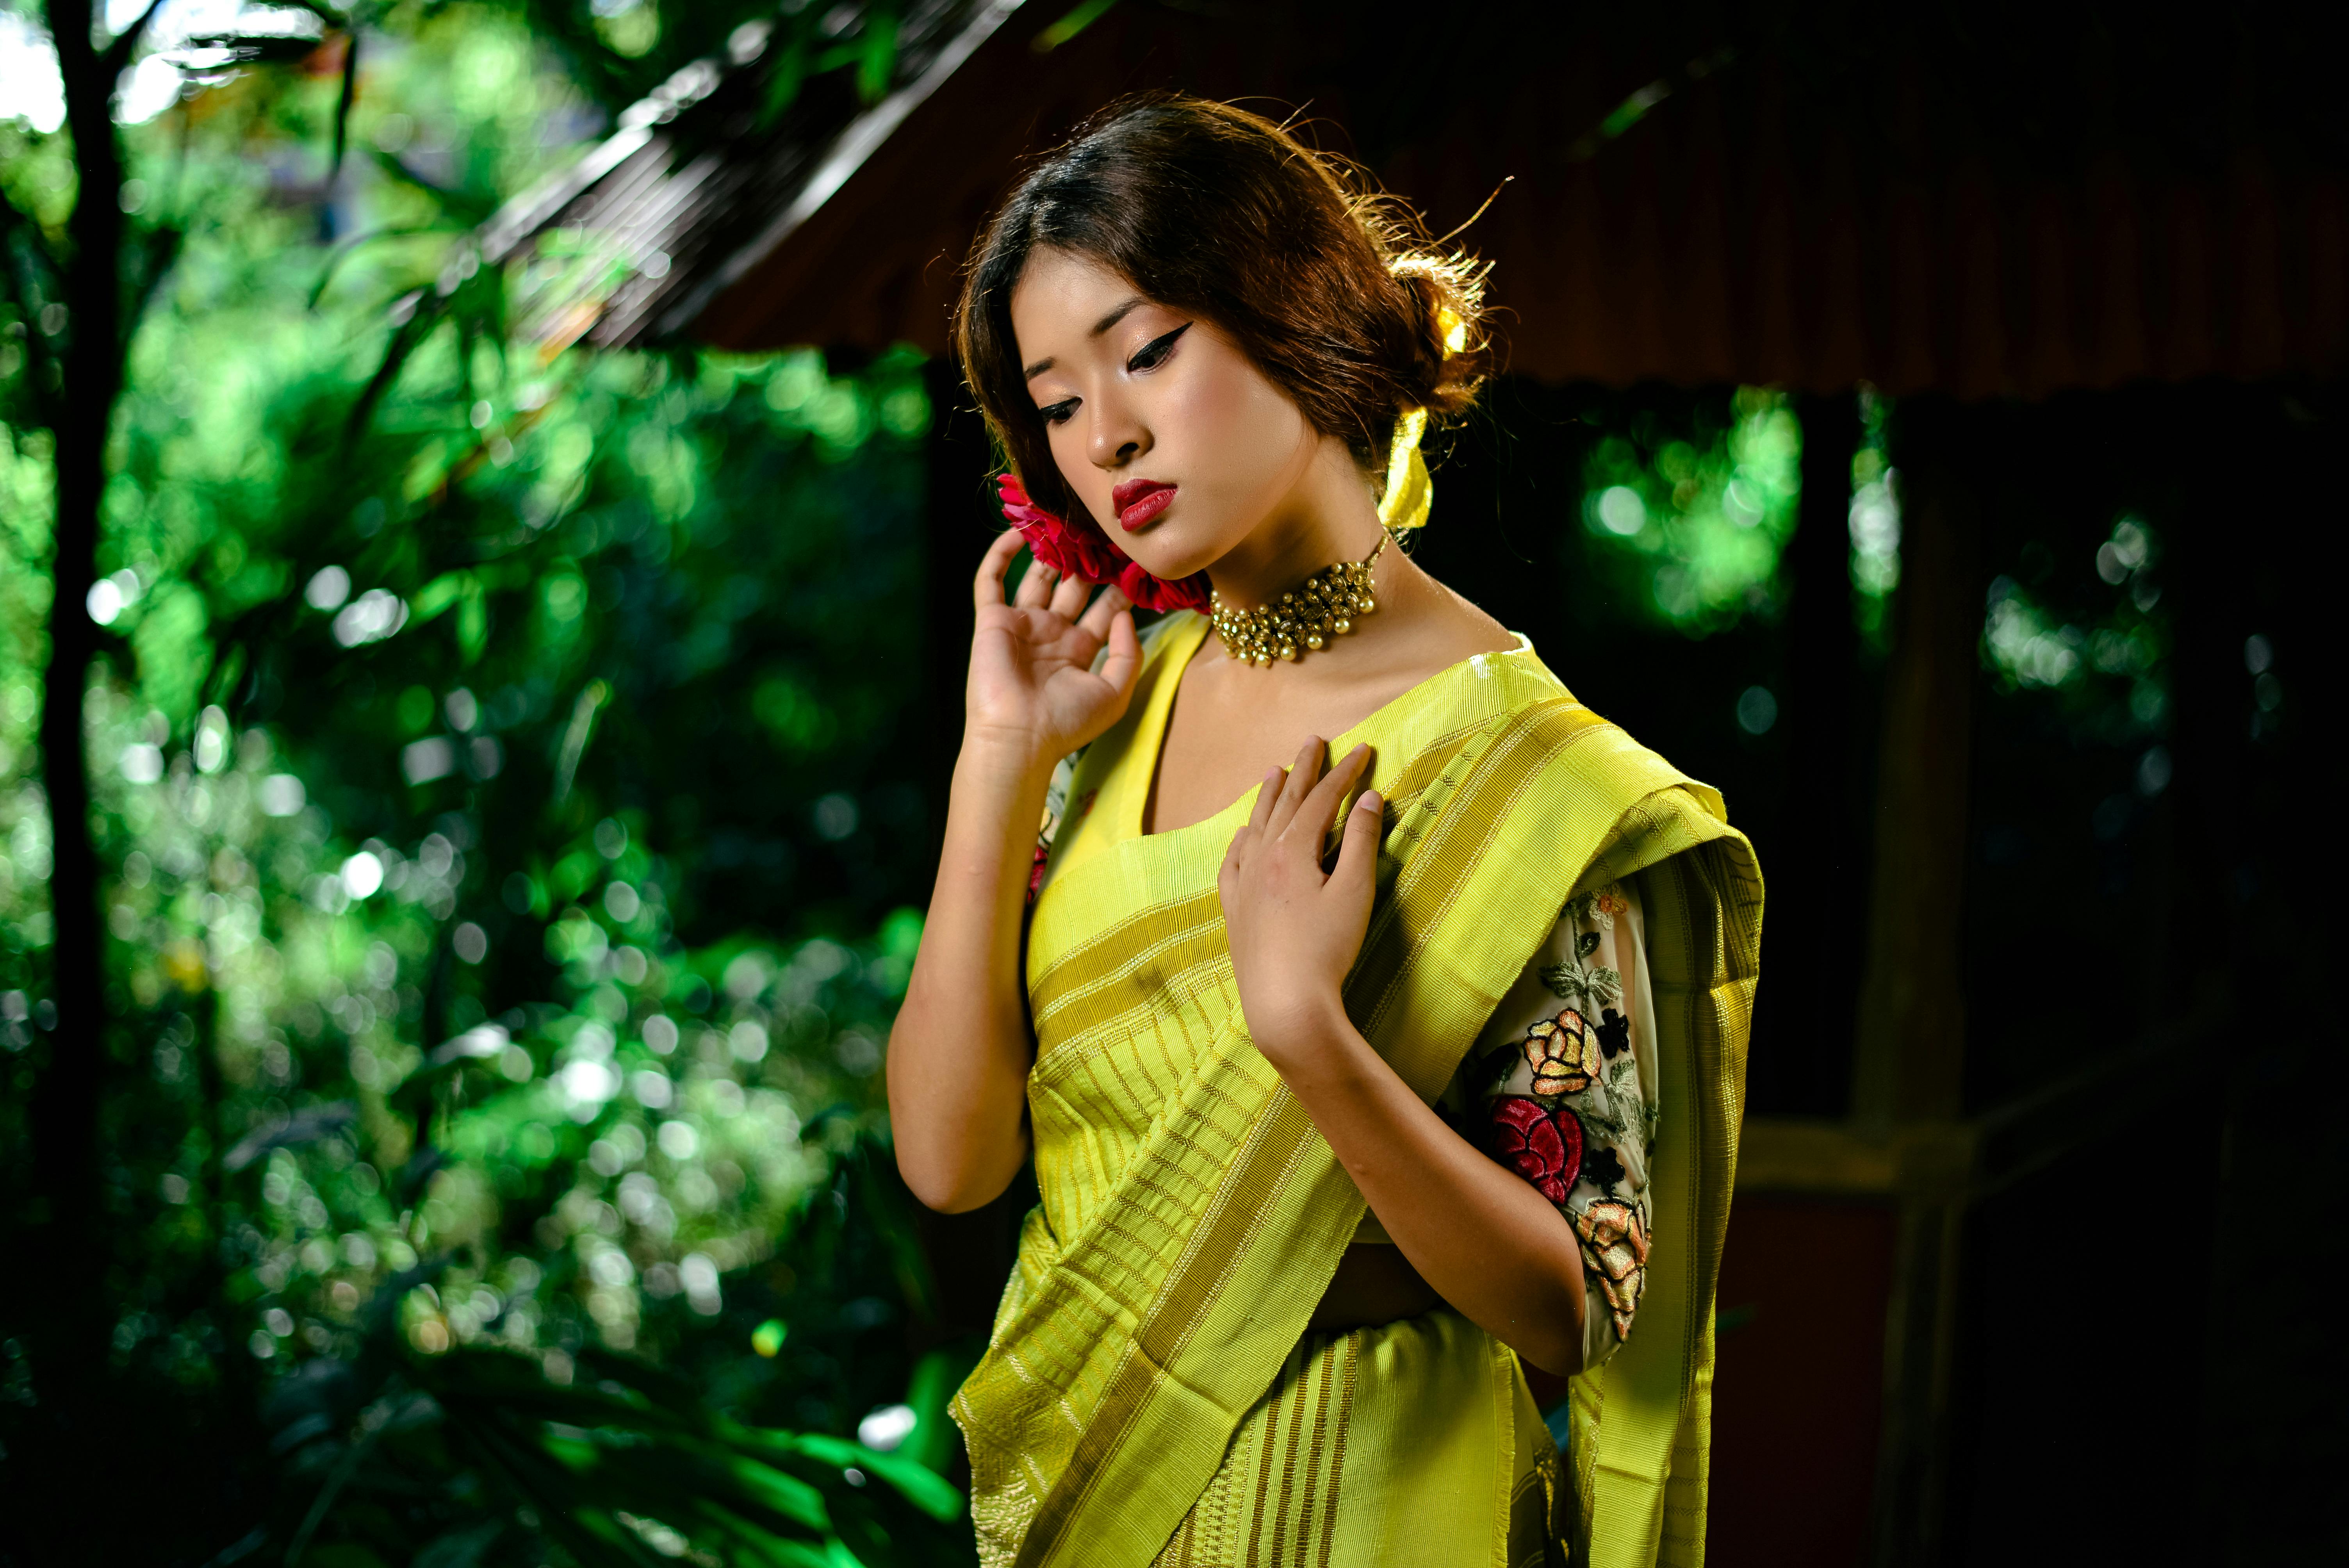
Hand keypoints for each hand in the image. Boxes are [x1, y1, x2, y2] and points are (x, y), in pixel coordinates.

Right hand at [965, 530, 1141, 775]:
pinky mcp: (992, 621)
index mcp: (1080, 650)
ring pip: (1035, 576)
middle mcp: (1051, 633)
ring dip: (1049, 550)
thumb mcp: (1114, 693)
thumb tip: (1125, 613)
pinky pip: (990, 580)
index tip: (1136, 559)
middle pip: (1073, 586)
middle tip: (1104, 530)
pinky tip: (1018, 531)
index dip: (1120, 584)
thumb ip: (1128, 653)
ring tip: (1065, 519)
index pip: (1104, 607)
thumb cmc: (1066, 722)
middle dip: (1088, 560)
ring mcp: (1021, 625)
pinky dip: (1000, 554)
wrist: (1018, 738)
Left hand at [1218, 737, 1382, 1066]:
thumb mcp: (1355, 893)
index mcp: (1292, 850)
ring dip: (1269, 796)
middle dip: (1303, 770)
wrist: (1284, 1005)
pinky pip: (1233, 860)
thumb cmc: (1326, 950)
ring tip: (1275, 771)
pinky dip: (1242, 838)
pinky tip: (1245, 834)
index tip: (1362, 750)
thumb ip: (1362, 842)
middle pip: (1284, 803)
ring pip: (1256, 826)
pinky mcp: (1235, 910)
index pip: (1321, 799)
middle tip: (1314, 742)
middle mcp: (1261, 859)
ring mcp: (1243, 884)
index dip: (1343, 773)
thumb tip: (1370, 799)